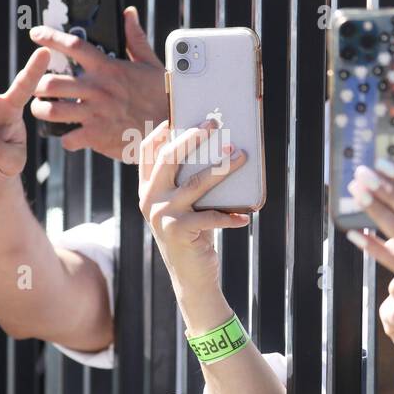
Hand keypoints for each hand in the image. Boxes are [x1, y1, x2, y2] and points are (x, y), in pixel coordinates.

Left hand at [29, 7, 167, 160]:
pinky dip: (66, 139)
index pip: (73, 45)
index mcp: (108, 68)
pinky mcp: (97, 136)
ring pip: (52, 110)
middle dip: (38, 86)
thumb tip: (129, 13)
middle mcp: (97, 89)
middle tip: (38, 88)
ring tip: (43, 110)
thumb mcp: (150, 63)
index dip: (50, 37)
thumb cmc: (161, 94)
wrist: (174, 127)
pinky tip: (70, 136)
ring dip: (42, 111)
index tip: (36, 33)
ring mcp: (95, 113)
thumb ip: (134, 38)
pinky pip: (68, 139)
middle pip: (51, 82)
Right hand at [137, 120, 249, 292]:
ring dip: (223, 168)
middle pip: (169, 158)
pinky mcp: (179, 231)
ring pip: (196, 182)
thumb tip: (219, 148)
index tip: (178, 115)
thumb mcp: (185, 206)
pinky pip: (211, 216)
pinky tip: (245, 217)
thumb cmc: (194, 234)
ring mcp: (162, 215)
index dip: (162, 131)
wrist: (191, 277)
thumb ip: (188, 182)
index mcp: (148, 189)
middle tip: (215, 125)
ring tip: (242, 156)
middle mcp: (150, 199)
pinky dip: (231, 216)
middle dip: (193, 136)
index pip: (148, 152)